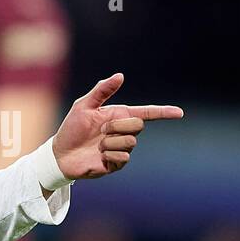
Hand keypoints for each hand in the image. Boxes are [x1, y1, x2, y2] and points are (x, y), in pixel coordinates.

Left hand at [52, 73, 182, 178]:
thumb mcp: (83, 106)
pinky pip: (123, 158)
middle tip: (101, 130)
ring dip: (110, 142)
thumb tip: (120, 75)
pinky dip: (110, 155)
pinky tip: (99, 156)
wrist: (60, 154)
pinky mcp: (116, 164)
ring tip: (97, 145)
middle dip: (118, 126)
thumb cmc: (71, 128)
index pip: (146, 113)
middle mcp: (123, 132)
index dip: (163, 112)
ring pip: (130, 142)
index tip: (179, 113)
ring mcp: (121, 149)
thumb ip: (102, 91)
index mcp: (119, 116)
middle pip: (139, 126)